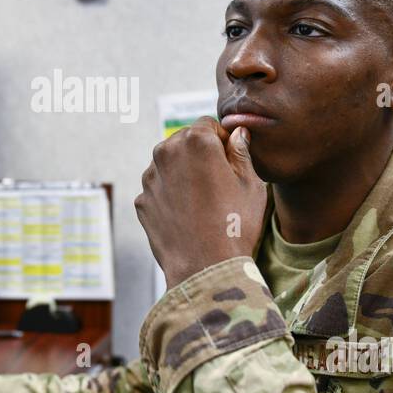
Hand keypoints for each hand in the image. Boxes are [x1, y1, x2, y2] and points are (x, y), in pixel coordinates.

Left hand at [135, 116, 266, 288]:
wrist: (205, 268)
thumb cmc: (235, 224)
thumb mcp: (251, 184)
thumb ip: (241, 152)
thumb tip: (236, 134)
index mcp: (196, 141)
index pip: (208, 124)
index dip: (223, 141)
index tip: (230, 161)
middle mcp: (165, 152)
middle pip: (184, 141)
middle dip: (199, 154)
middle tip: (218, 183)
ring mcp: (150, 178)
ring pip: (169, 165)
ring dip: (183, 173)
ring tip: (203, 202)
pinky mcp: (142, 200)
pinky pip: (159, 189)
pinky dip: (170, 196)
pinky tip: (188, 216)